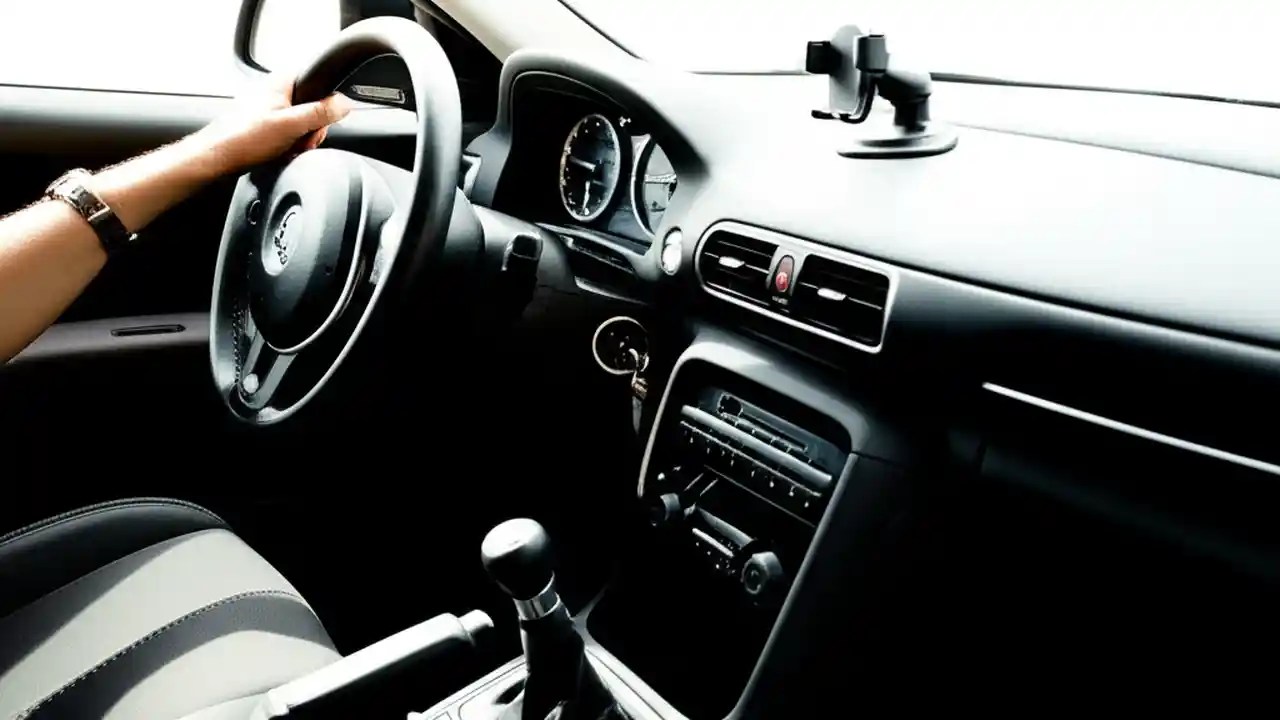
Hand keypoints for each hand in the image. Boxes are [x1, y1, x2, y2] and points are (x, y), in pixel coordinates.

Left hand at [190, 75, 353, 176]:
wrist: (219, 158)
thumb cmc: (245, 138)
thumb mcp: (290, 125)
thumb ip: (320, 113)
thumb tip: (345, 103)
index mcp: (282, 82)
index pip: (320, 83)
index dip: (326, 105)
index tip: (319, 122)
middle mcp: (278, 93)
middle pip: (316, 109)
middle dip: (312, 130)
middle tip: (300, 140)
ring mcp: (273, 110)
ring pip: (305, 125)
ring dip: (302, 141)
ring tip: (287, 148)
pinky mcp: (269, 127)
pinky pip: (292, 135)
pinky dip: (291, 146)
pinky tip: (282, 152)